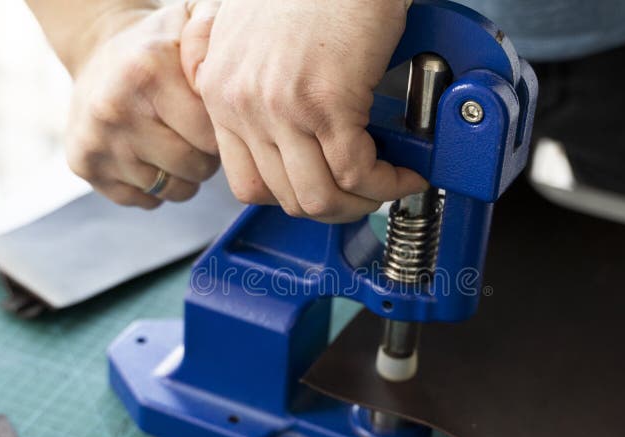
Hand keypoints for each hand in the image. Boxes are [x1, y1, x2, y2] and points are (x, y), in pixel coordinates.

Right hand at [66, 3, 219, 208]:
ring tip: (173, 139)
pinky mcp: (85, 166)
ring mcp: (97, 142)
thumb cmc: (163, 44)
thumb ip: (216, 31)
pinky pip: (147, 201)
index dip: (222, 130)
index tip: (211, 113)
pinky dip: (157, 186)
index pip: (214, 134)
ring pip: (175, 190)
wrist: (101, 51)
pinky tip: (149, 153)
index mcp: (147, 71)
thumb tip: (222, 80)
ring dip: (185, 173)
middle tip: (193, 128)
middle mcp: (115, 108)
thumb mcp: (191, 21)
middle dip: (207, 154)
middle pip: (197, 167)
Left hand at [184, 0, 426, 222]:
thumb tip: (282, 132)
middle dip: (333, 208)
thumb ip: (251, 86)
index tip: (324, 190)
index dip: (293, 198)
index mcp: (221, 93)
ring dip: (360, 204)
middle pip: (284, 199)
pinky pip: (357, 174)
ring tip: (386, 186)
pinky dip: (386, 184)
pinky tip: (403, 172)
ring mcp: (281, 107)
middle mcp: (242, 104)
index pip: (247, 184)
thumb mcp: (252, 40)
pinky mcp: (327, 102)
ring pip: (318, 198)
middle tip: (363, 195)